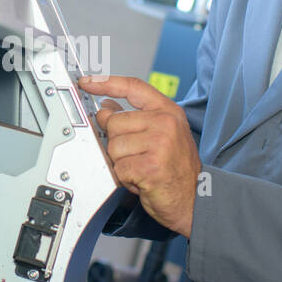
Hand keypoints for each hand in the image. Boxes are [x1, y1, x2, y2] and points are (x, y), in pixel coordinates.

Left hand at [79, 75, 201, 238]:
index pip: (132, 87)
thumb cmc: (177, 169)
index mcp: (168, 112)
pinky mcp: (150, 165)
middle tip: (136, 156)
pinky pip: (119, 167)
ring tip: (141, 168)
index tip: (87, 83)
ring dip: (121, 162)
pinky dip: (125, 177)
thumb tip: (107, 108)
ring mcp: (159, 143)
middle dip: (117, 143)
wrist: (194, 199)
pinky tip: (142, 179)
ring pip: (113, 146)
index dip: (106, 83)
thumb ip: (135, 118)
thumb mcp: (162, 135)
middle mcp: (165, 123)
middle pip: (114, 122)